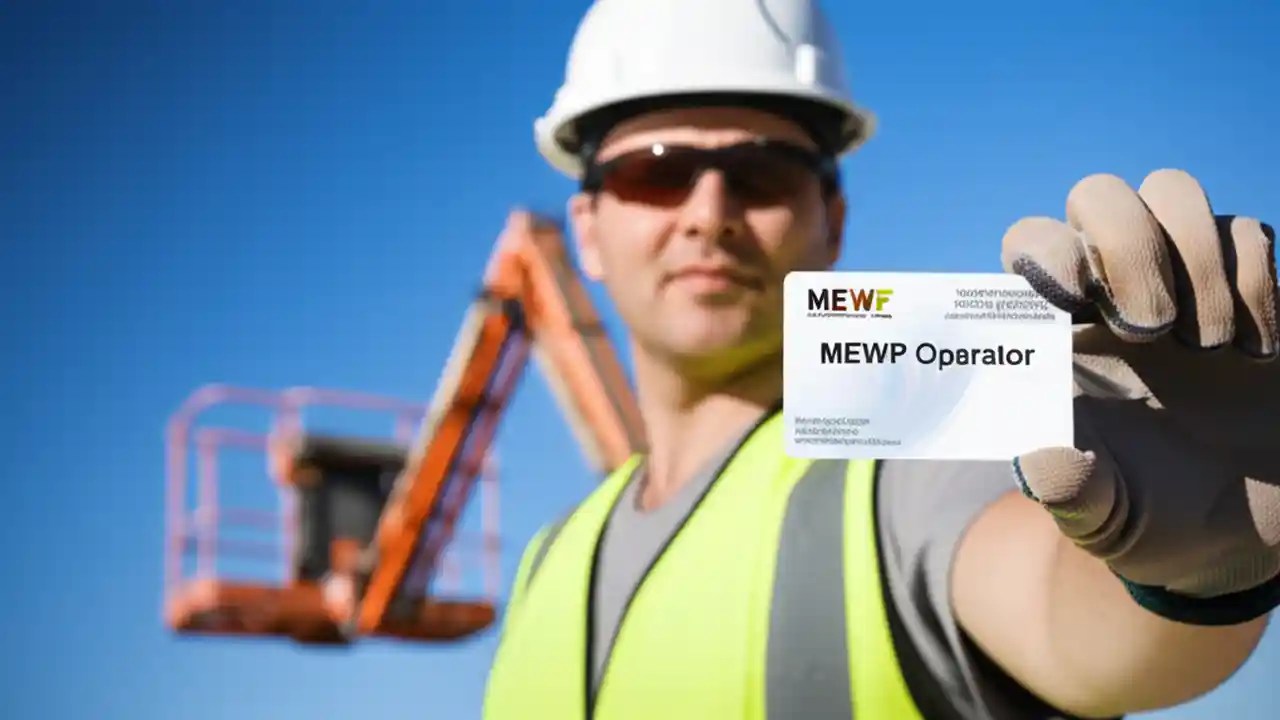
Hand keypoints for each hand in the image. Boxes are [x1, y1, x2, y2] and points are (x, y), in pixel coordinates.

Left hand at [1002, 169, 1279, 624]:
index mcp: (1057, 333)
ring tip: (1212, 349)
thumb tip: (1035, 460)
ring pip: (1172, 191)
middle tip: (1152, 332)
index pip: (1030, 245)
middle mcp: (1112, 292)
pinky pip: (1248, 231)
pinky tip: (1259, 354)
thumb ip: (1069, 490)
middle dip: (1128, 246)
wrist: (1245, 535)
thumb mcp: (1103, 517)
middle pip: (1099, 195)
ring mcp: (1183, 282)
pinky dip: (1256, 283)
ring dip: (1195, 259)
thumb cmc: (1151, 517)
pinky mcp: (1252, 290)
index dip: (1043, 248)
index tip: (1068, 297)